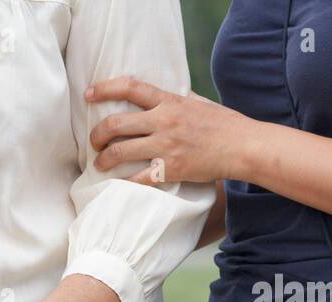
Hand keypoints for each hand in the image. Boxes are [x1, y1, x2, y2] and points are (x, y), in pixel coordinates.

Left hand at [85, 77, 253, 184]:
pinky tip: (118, 184)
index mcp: (169, 102)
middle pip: (115, 124)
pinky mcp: (170, 169)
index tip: (88, 94)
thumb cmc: (223, 124)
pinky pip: (137, 178)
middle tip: (93, 142)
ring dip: (103, 160)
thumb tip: (156, 97)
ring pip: (119, 152)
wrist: (243, 146)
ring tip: (100, 164)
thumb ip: (175, 100)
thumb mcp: (198, 102)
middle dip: (96, 135)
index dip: (104, 89)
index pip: (130, 87)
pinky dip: (123, 182)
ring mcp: (165, 146)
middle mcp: (163, 121)